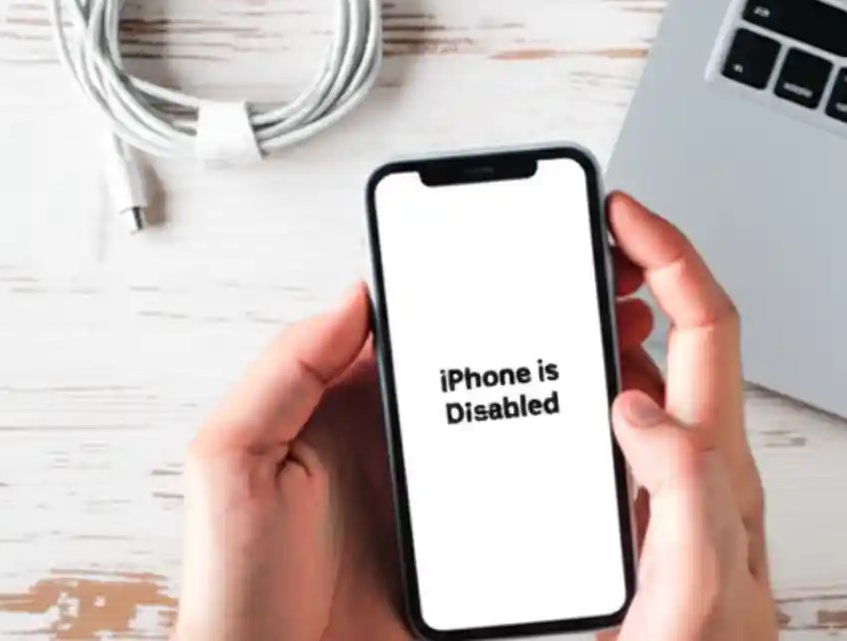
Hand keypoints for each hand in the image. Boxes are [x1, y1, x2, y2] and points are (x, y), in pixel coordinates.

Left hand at [174, 277, 660, 640]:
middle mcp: (391, 444)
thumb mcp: (233, 459)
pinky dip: (555, 475)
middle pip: (472, 374)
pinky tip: (594, 457)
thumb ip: (284, 371)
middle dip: (534, 337)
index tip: (518, 262)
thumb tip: (351, 298)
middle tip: (594, 308)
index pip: (409, 332)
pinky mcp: (461, 546)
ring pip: (506, 429)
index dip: (464, 295)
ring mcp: (431, 495)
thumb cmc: (237, 583)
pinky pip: (518, 497)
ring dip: (557, 402)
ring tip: (612, 370)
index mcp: (339, 407)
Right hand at [600, 192, 777, 640]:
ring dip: (620, 318)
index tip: (623, 214)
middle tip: (590, 236)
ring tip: (572, 292)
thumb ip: (679, 493)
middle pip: (685, 333)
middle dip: (642, 267)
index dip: (669, 256)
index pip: (705, 328)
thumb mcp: (693, 585)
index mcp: (713, 462)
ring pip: (655, 370)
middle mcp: (700, 460)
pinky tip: (565, 385)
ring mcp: (674, 482)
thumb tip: (635, 403)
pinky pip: (626, 417)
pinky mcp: (644, 506)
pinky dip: (596, 377)